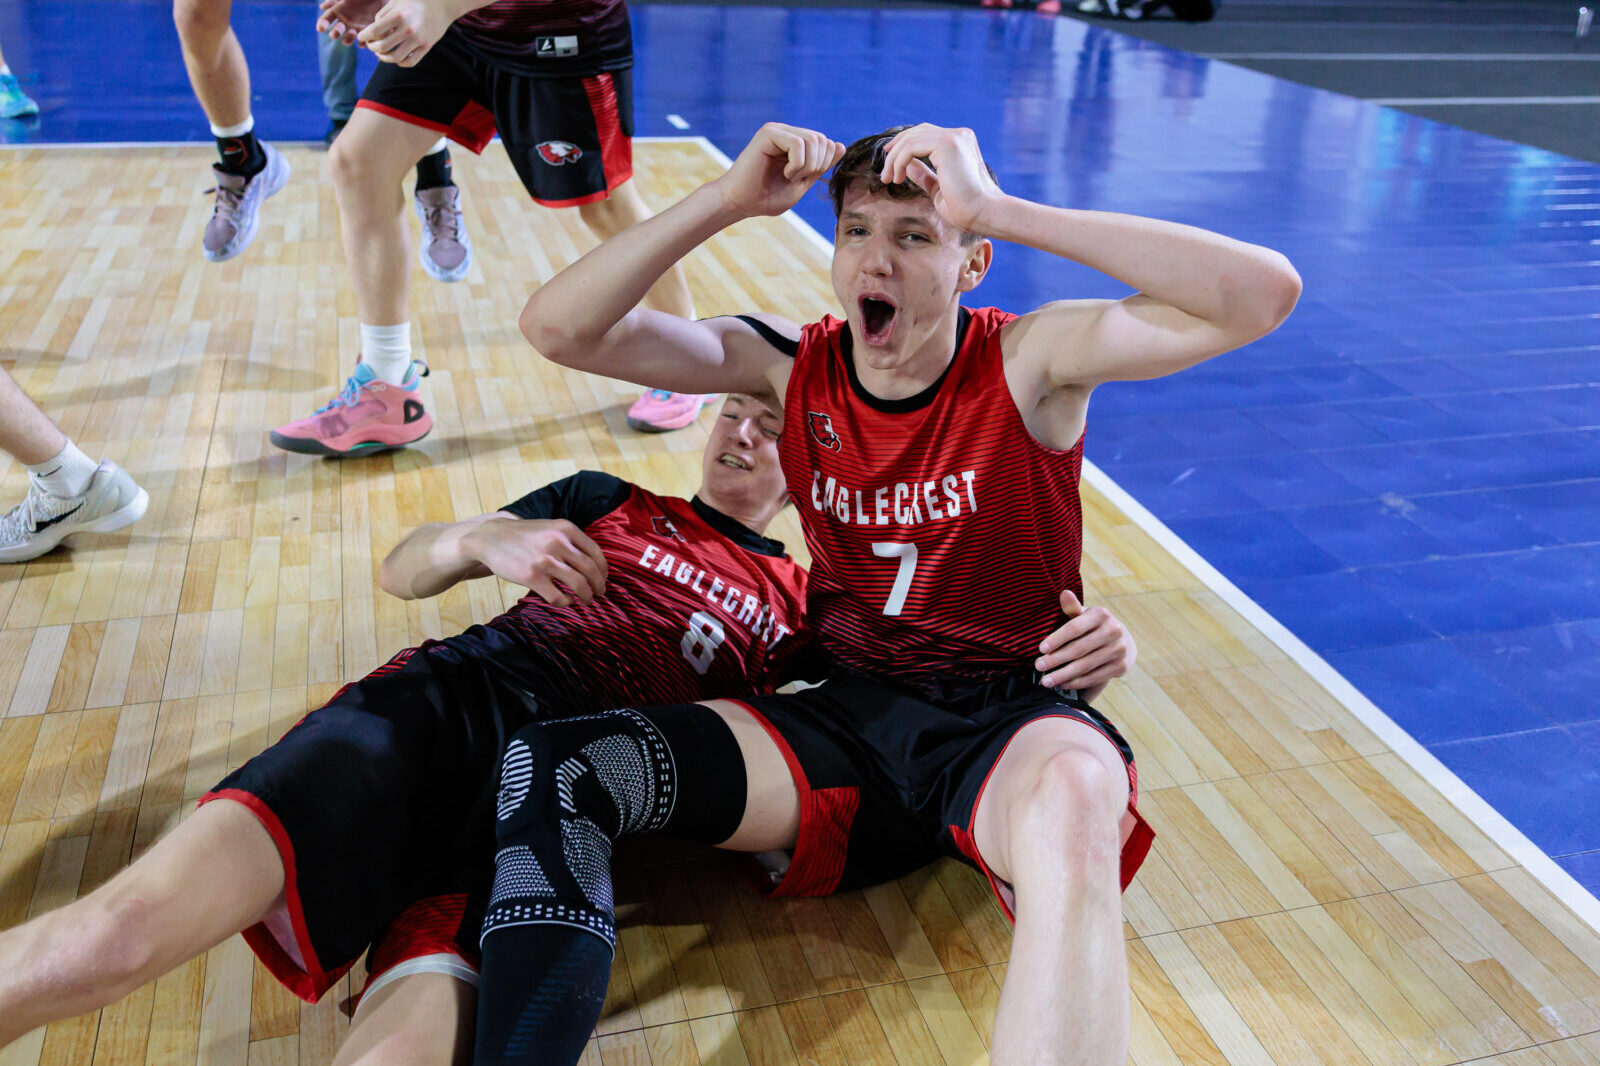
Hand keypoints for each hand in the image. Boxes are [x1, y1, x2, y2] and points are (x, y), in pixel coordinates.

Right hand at [317, 0, 382, 42]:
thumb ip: (335, 0)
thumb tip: (322, 7)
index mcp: (338, 11)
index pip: (326, 19)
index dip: (322, 24)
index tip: (320, 29)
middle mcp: (345, 22)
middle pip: (337, 30)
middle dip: (336, 32)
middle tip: (336, 33)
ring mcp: (356, 28)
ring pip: (349, 37)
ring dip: (348, 39)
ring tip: (350, 37)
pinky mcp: (368, 32)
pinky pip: (364, 41)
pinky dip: (363, 43)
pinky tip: (363, 42)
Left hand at [357, 0, 457, 65]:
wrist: (442, 4)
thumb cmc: (415, 1)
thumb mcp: (397, 2)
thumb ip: (383, 15)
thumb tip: (373, 32)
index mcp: (398, 15)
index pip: (374, 31)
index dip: (364, 36)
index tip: (361, 37)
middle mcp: (407, 29)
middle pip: (382, 46)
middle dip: (372, 47)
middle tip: (371, 45)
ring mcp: (418, 39)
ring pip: (395, 57)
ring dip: (383, 58)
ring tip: (380, 54)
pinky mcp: (427, 46)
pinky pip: (410, 62)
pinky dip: (400, 63)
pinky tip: (396, 58)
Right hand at [464, 518, 608, 605]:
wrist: (491, 537)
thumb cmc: (525, 536)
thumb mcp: (551, 528)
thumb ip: (571, 541)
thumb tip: (595, 565)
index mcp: (565, 529)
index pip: (595, 553)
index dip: (603, 570)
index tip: (604, 579)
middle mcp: (557, 543)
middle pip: (590, 570)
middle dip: (599, 586)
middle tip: (600, 594)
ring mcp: (544, 560)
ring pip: (578, 585)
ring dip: (587, 596)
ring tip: (586, 601)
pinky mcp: (531, 577)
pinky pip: (558, 597)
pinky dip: (566, 602)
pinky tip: (565, 601)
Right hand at [711, 123, 844, 218]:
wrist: (740, 203)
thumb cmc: (766, 197)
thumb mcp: (802, 183)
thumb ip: (820, 165)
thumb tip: (840, 145)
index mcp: (795, 143)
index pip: (827, 143)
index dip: (824, 163)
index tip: (804, 179)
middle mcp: (787, 132)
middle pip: (822, 140)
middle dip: (817, 165)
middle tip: (797, 179)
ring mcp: (777, 130)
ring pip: (813, 140)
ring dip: (807, 166)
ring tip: (790, 177)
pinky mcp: (768, 133)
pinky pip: (798, 144)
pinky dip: (797, 164)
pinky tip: (785, 173)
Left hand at [878, 124, 1004, 233]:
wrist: (983, 213)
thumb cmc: (966, 208)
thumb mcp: (938, 188)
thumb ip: (924, 174)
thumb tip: (907, 166)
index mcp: (961, 142)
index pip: (927, 134)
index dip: (905, 145)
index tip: (890, 163)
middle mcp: (959, 135)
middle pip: (918, 131)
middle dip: (896, 148)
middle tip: (884, 171)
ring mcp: (954, 137)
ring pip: (911, 138)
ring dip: (894, 159)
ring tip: (888, 179)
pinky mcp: (947, 143)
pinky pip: (911, 146)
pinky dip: (899, 161)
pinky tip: (898, 178)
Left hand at [1034, 590, 1135, 699]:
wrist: (1122, 640)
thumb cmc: (1093, 626)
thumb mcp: (1084, 615)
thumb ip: (1072, 608)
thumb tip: (1064, 593)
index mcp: (1101, 614)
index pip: (1074, 628)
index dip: (1056, 639)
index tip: (1040, 649)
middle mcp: (1113, 631)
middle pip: (1078, 649)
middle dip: (1055, 660)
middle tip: (1038, 666)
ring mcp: (1119, 650)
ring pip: (1085, 666)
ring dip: (1063, 675)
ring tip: (1046, 681)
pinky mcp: (1121, 666)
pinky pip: (1094, 677)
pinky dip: (1076, 682)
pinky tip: (1062, 684)